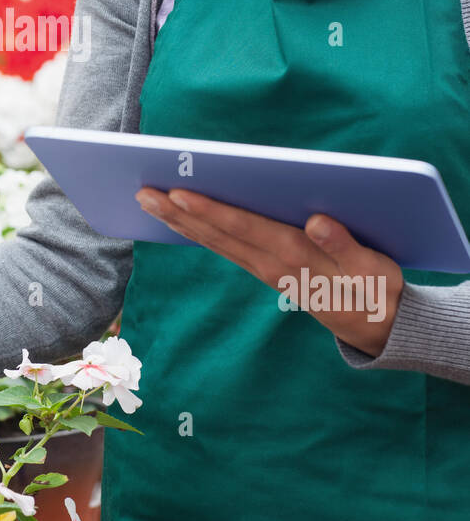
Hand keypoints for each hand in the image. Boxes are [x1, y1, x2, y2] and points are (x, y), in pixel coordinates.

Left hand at [136, 186, 403, 355]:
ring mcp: (265, 269)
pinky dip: (199, 231)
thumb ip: (345, 247)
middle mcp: (272, 264)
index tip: (179, 192)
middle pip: (218, 234)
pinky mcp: (266, 270)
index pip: (245, 229)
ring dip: (181, 221)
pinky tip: (179, 218)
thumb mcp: (373, 271)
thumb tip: (317, 221)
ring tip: (149, 200)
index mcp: (295, 257)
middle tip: (142, 193)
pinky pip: (225, 249)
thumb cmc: (377, 290)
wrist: (378, 327)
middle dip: (180, 213)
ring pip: (215, 242)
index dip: (212, 210)